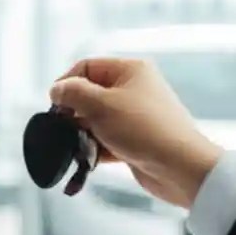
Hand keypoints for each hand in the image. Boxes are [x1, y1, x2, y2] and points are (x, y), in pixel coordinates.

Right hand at [49, 58, 222, 207]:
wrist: (180, 168)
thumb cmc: (144, 130)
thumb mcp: (101, 105)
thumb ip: (73, 93)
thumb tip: (56, 89)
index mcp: (130, 70)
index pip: (87, 67)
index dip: (67, 83)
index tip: (55, 105)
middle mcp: (134, 89)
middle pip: (90, 94)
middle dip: (74, 112)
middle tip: (65, 128)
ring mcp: (135, 116)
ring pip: (96, 119)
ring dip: (83, 133)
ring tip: (80, 146)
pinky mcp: (135, 140)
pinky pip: (106, 140)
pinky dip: (95, 149)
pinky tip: (88, 160)